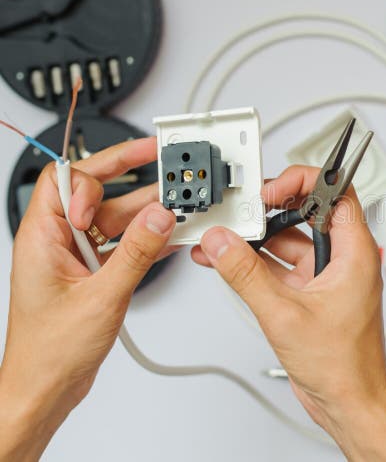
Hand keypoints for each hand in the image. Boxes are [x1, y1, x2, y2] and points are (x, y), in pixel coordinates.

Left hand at [0, 138, 176, 461]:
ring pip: (114, 219)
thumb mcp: (101, 297)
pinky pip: (122, 245)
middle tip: (162, 161)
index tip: (131, 172)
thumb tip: (160, 217)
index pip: (66, 180)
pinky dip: (147, 240)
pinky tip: (172, 236)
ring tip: (179, 203)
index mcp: (41, 237)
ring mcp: (76, 258)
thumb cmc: (49, 352)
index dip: (98, 173)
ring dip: (146, 212)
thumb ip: (136, 253)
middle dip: (131, 177)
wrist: (45, 390)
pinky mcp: (92, 274)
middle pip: (97, 194)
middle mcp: (57, 242)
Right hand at [191, 165, 385, 460]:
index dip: (305, 181)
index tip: (273, 189)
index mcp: (355, 254)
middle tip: (242, 210)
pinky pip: (281, 267)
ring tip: (224, 236)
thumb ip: (247, 276)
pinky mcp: (310, 295)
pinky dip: (256, 264)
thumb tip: (224, 245)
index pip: (337, 194)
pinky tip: (227, 261)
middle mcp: (344, 260)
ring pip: (290, 241)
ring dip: (257, 239)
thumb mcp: (285, 315)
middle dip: (272, 209)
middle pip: (307, 213)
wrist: (349, 403)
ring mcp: (326, 278)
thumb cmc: (345, 366)